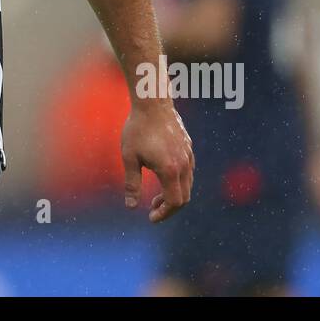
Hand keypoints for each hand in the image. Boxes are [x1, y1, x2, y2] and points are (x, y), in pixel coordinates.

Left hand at [122, 100, 193, 222]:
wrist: (153, 103)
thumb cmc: (138, 129)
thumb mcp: (130, 157)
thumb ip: (132, 183)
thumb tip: (130, 206)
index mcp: (170, 170)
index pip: (174, 202)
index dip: (164, 213)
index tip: (151, 217)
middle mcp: (184, 165)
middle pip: (184, 197)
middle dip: (169, 207)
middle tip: (152, 208)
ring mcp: (189, 156)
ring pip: (188, 185)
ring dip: (174, 195)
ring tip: (156, 196)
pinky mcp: (189, 148)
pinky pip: (189, 172)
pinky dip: (179, 182)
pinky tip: (164, 177)